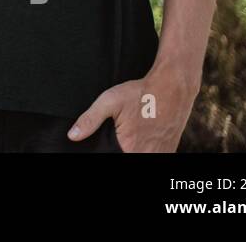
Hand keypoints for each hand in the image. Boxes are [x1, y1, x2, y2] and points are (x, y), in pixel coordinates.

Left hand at [67, 69, 197, 151]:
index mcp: (131, 149)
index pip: (114, 157)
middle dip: (121, 150)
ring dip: (134, 151)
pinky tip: (143, 139)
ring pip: (143, 158)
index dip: (110, 151)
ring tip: (133, 135)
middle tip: (123, 135)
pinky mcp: (170, 150)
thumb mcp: (110, 101)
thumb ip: (90, 120)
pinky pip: (155, 156)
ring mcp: (161, 154)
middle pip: (129, 158)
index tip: (111, 143)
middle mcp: (148, 155)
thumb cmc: (141, 93)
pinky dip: (147, 150)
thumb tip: (73, 136)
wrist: (172, 87)